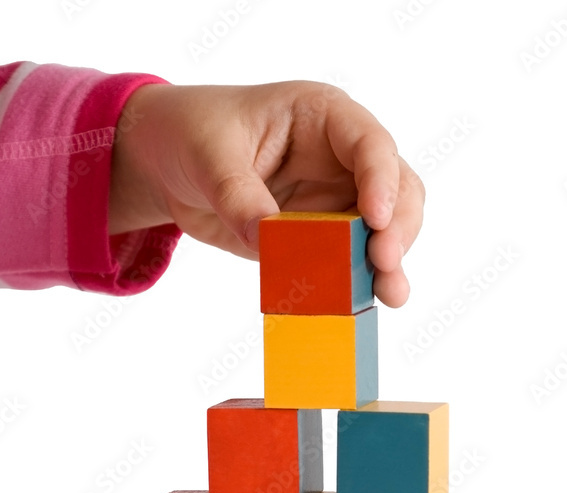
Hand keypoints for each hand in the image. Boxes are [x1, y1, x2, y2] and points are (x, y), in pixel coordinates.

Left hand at [108, 82, 423, 306]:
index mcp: (323, 116)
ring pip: (386, 228)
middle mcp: (341, 157)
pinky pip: (351, 258)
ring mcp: (336, 197)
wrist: (169, 163)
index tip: (376, 219)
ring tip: (390, 294)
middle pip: (396, 188)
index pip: (369, 143)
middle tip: (383, 262)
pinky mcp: (323, 235)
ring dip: (390, 261)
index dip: (381, 180)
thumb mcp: (209, 155)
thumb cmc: (195, 133)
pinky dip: (360, 280)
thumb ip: (238, 195)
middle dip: (397, 227)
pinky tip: (363, 303)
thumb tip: (267, 239)